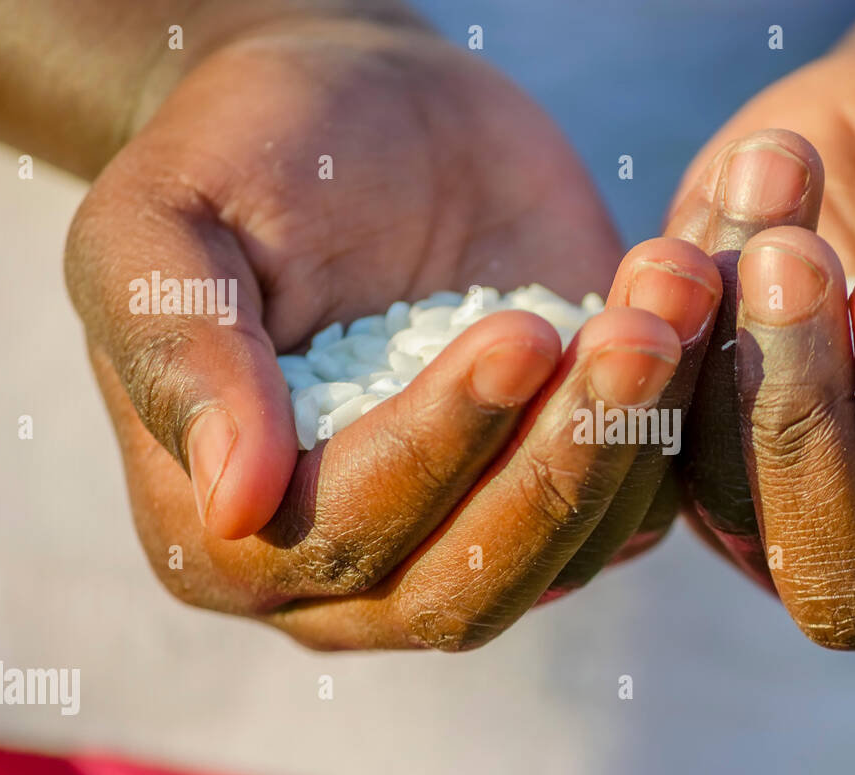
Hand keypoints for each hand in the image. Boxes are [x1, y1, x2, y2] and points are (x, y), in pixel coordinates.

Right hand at [67, 16, 719, 648]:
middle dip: (560, 464)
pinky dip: (675, 425)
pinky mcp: (560, 486)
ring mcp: (468, 536)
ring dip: (634, 438)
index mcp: (226, 537)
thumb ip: (185, 357)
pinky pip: (634, 504)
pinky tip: (691, 310)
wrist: (354, 114)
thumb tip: (234, 504)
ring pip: (568, 554)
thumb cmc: (238, 161)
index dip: (435, 444)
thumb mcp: (163, 229)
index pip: (345, 532)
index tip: (517, 335)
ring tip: (670, 301)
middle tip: (631, 338)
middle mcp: (352, 574)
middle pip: (472, 580)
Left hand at [666, 42, 854, 658]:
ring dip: (742, 369)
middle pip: (840, 581)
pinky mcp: (716, 468)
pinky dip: (681, 340)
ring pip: (737, 515)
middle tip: (801, 264)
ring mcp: (804, 532)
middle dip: (809, 417)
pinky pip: (667, 444)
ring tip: (775, 236)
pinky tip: (708, 237)